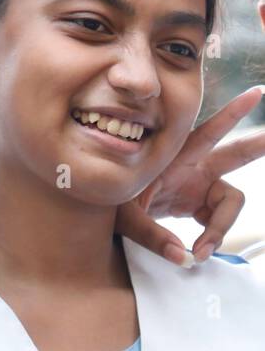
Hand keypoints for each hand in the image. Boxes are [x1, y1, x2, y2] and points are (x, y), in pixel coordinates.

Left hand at [117, 87, 264, 265]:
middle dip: (258, 145)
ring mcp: (197, 185)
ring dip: (221, 227)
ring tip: (201, 249)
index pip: (209, 131)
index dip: (233, 113)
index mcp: (175, 158)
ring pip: (230, 201)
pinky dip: (213, 236)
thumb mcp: (124, 218)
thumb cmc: (108, 206)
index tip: (257, 93)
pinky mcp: (196, 204)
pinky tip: (199, 249)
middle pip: (236, 154)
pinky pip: (218, 220)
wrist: (102, 215)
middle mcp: (192, 167)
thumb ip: (152, 236)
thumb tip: (183, 257)